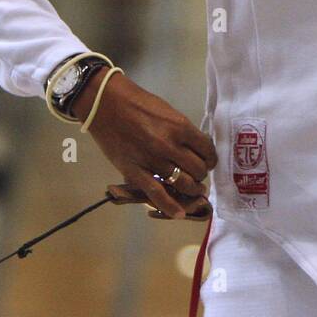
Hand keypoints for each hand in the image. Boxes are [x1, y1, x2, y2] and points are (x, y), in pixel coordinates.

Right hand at [73, 71, 216, 221]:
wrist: (106, 104)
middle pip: (198, 170)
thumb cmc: (138, 103)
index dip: (210, 158)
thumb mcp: (168, 112)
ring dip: (191, 189)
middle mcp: (170, 146)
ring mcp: (153, 161)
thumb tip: (195, 149)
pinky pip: (158, 195)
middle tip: (198, 174)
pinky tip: (180, 213)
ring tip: (193, 190)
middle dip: (201, 174)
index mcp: (180, 127)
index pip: (207, 150)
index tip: (207, 161)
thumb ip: (182, 131)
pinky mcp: (135, 173)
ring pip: (183, 184)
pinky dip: (171, 207)